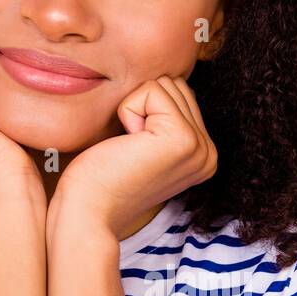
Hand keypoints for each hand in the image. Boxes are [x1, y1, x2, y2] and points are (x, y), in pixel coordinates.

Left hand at [51, 75, 216, 238]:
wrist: (87, 213)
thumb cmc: (100, 177)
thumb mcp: (143, 146)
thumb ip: (162, 119)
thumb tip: (164, 82)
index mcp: (202, 154)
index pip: (179, 95)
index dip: (144, 111)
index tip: (133, 150)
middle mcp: (209, 153)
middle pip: (175, 85)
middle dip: (142, 106)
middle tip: (129, 147)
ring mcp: (200, 147)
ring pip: (165, 84)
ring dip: (134, 108)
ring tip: (128, 147)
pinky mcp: (182, 139)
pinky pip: (151, 90)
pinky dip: (128, 110)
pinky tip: (126, 144)